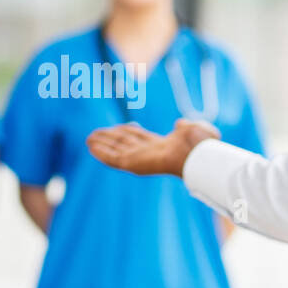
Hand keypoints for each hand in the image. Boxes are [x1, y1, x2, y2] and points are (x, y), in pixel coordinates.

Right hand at [86, 118, 219, 176]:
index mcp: (160, 145)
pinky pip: (112, 158)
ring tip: (89, 139)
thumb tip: (180, 123)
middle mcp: (147, 153)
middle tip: (96, 133)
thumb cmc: (199, 145)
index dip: (129, 131)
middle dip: (110, 138)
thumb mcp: (194, 130)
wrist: (195, 154)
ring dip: (102, 144)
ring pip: (115, 150)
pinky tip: (91, 147)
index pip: (140, 138)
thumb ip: (187, 126)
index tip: (120, 127)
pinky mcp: (132, 165)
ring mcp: (138, 159)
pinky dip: (101, 153)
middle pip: (124, 143)